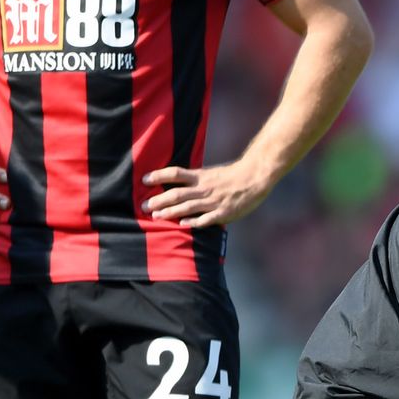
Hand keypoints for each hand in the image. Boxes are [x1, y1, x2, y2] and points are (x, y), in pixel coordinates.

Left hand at [141, 158, 274, 227]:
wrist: (255, 177)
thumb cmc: (233, 175)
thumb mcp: (211, 173)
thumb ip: (195, 180)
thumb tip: (177, 184)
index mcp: (201, 176)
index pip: (175, 174)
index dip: (159, 176)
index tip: (144, 179)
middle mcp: (204, 188)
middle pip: (177, 193)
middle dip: (159, 200)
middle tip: (144, 206)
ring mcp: (213, 201)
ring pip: (187, 207)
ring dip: (170, 212)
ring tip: (155, 216)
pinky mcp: (223, 212)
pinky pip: (206, 219)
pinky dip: (193, 222)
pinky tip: (182, 225)